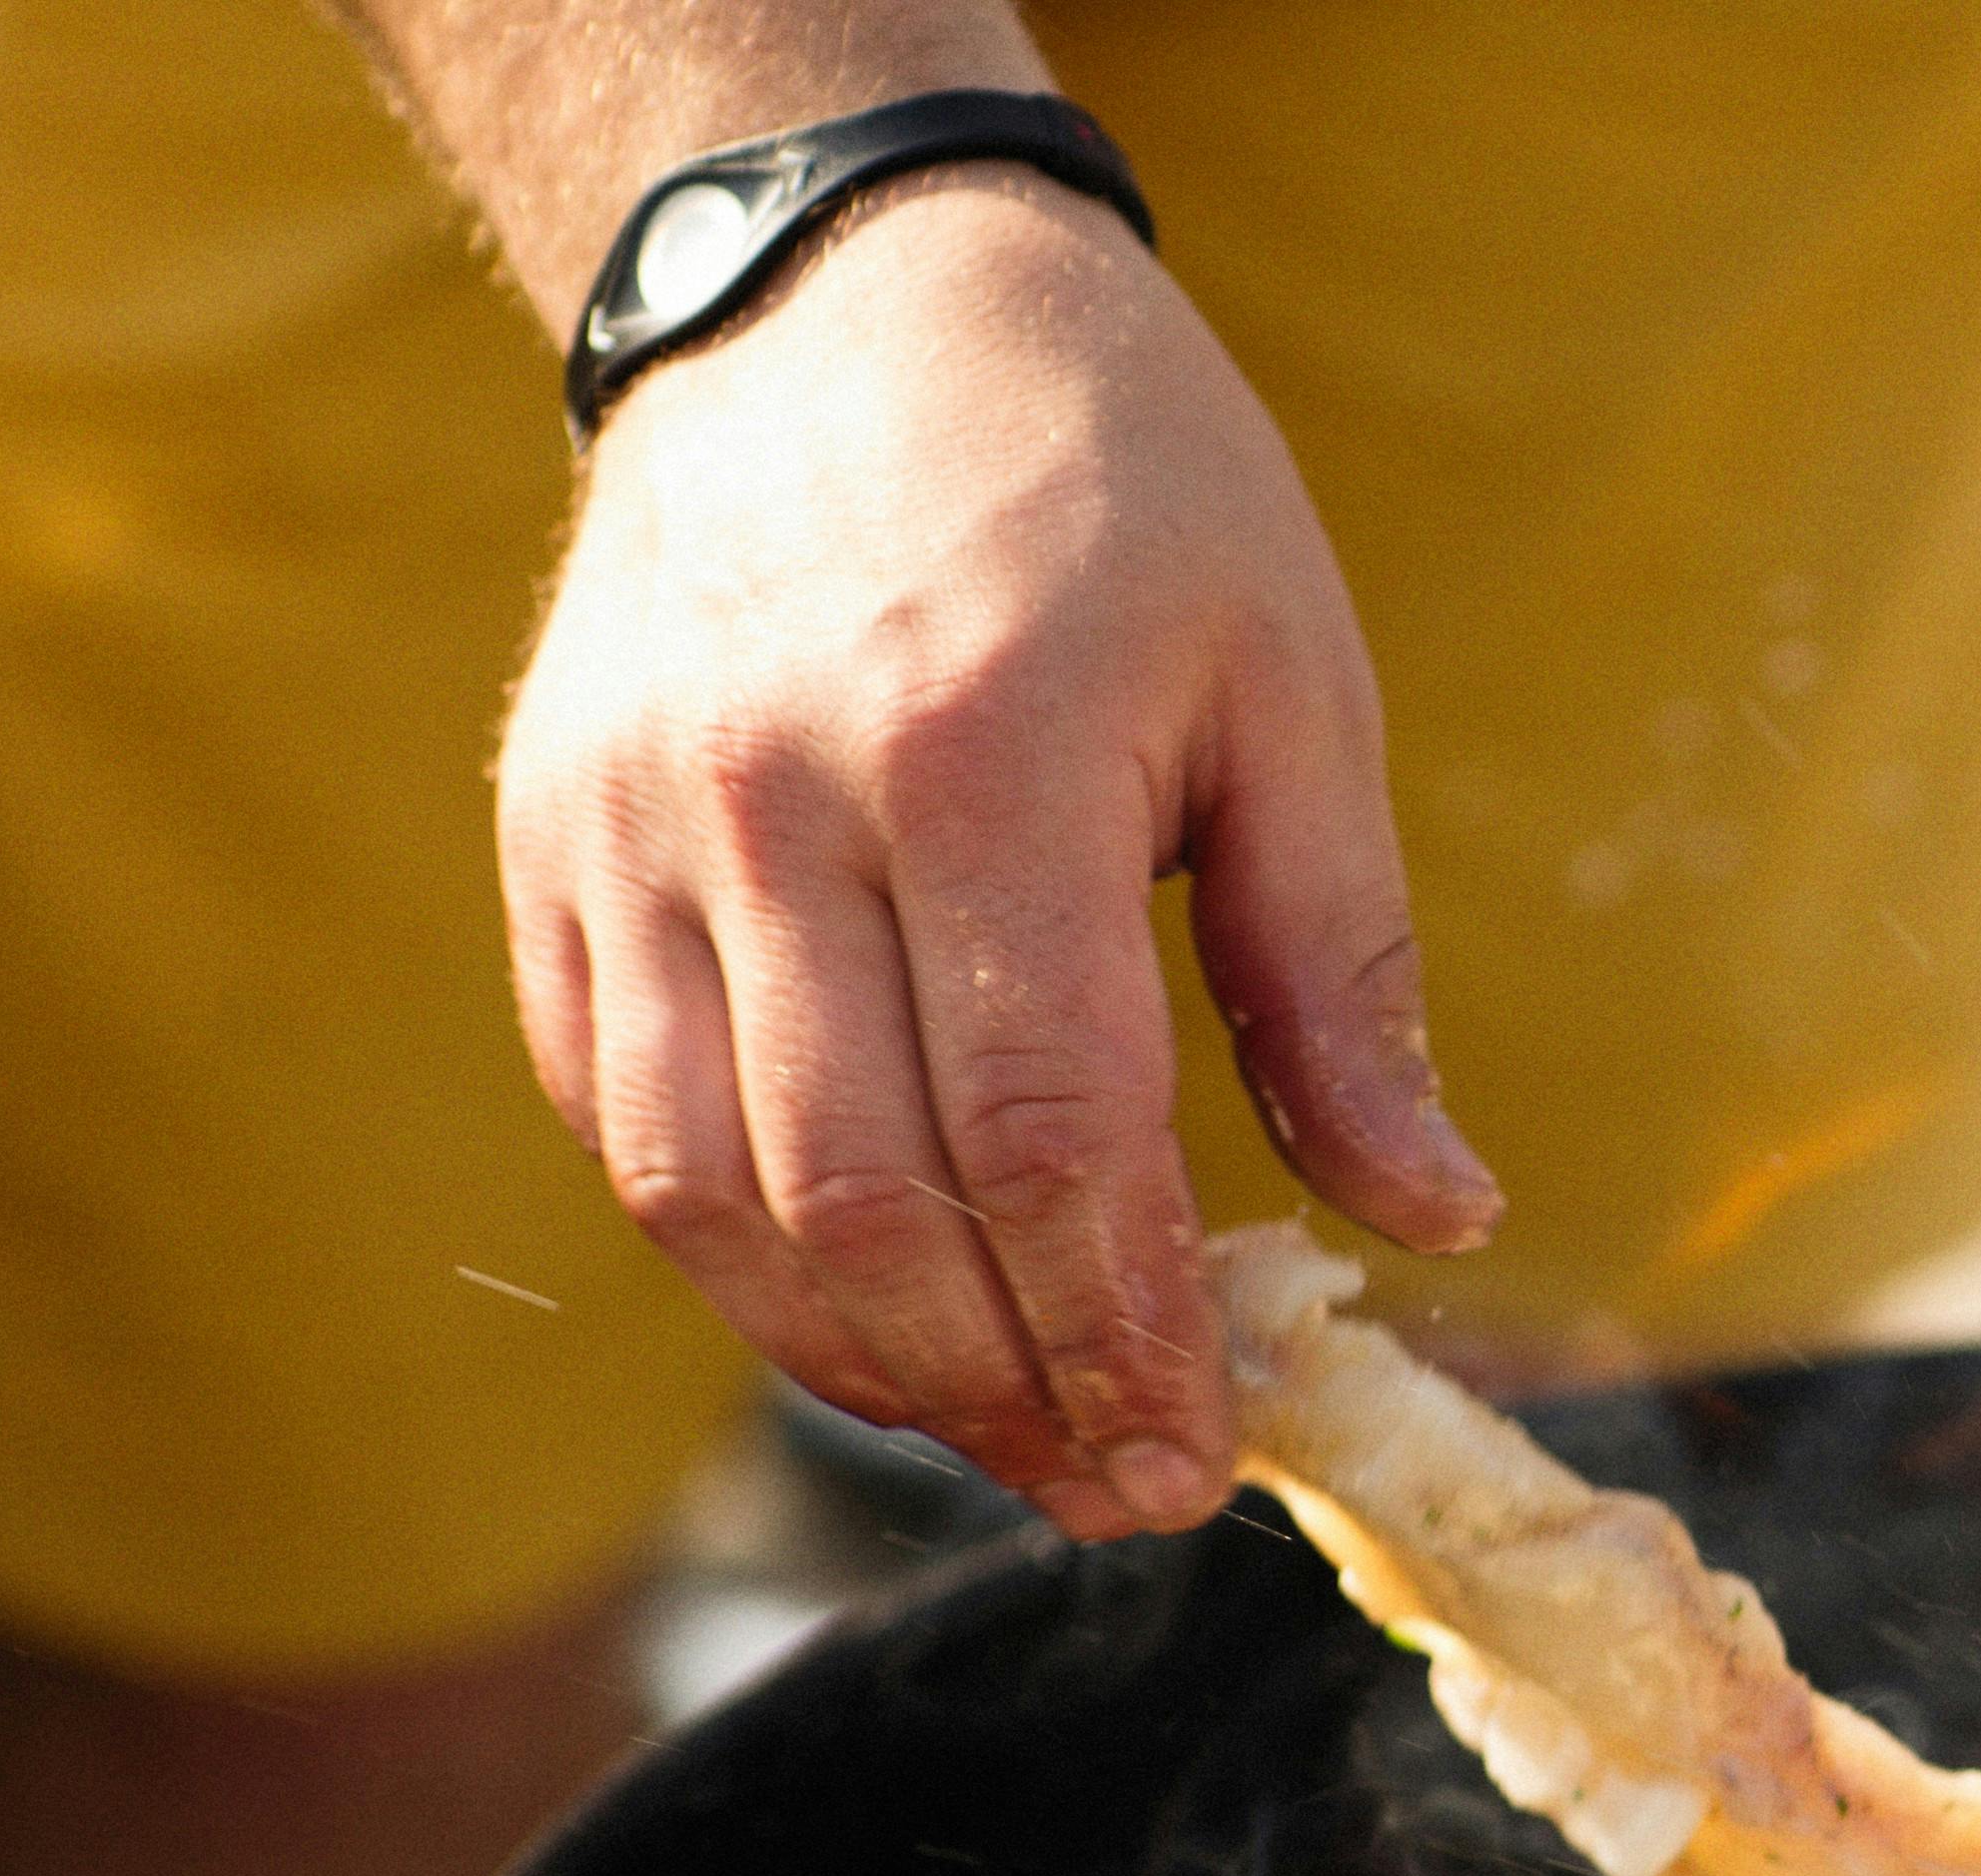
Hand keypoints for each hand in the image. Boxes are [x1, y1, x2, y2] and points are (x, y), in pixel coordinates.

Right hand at [495, 169, 1499, 1538]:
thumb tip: (1435, 1218)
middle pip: (867, 1203)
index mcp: (983, 758)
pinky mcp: (545, 853)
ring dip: (865, 1363)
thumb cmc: (1116, 485)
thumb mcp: (1293, 692)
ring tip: (1007, 1431)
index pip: (1046, 1137)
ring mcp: (625, 832)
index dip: (1123, 1332)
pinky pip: (618, 1124)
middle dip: (1004, 1390)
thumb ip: (1344, 979)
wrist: (837, 285)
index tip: (1199, 1455)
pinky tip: (868, 1314)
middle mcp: (768, 805)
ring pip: (712, 1197)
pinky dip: (741, 1259)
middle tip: (1119, 1486)